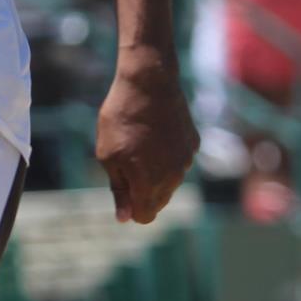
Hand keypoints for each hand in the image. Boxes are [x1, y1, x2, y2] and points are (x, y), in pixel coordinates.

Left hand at [96, 59, 198, 224]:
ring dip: (155, 173)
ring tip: (138, 144)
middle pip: (158, 201)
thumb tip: (125, 218)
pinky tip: (155, 133)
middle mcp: (174, 176)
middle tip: (125, 163)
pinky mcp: (193, 143)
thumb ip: (119, 189)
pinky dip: (167, 154)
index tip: (121, 189)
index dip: (130, 208)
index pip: (145, 216)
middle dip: (142, 192)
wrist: (149, 82)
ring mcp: (187, 159)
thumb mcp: (108, 154)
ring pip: (170, 181)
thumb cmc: (122, 118)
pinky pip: (179, 159)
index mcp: (150, 183)